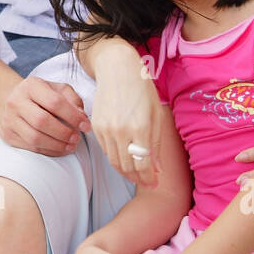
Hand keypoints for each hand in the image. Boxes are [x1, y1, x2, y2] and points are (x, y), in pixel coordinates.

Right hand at [0, 76, 90, 156]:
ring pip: (35, 138)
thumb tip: (82, 116)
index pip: (54, 102)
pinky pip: (30, 147)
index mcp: (31, 86)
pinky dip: (49, 151)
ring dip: (57, 145)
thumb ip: (72, 99)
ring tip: (71, 146)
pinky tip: (60, 149)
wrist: (12, 100)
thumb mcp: (58, 89)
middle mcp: (16, 101)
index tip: (85, 125)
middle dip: (63, 132)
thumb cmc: (41, 95)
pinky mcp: (7, 135)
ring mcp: (9, 119)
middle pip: (42, 121)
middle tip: (77, 138)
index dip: (72, 116)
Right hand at [90, 45, 170, 187]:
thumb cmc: (142, 89)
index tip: (154, 183)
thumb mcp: (156, 114)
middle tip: (146, 181)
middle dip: (138, 178)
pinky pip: (106, 150)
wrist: (117, 70)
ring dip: (126, 171)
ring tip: (135, 174)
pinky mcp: (97, 127)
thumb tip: (156, 168)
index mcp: (140, 127)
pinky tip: (124, 159)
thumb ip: (156, 143)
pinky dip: (115, 158)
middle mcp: (121, 131)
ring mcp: (106, 129)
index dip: (149, 178)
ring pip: (114, 161)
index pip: (143, 164)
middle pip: (127, 167)